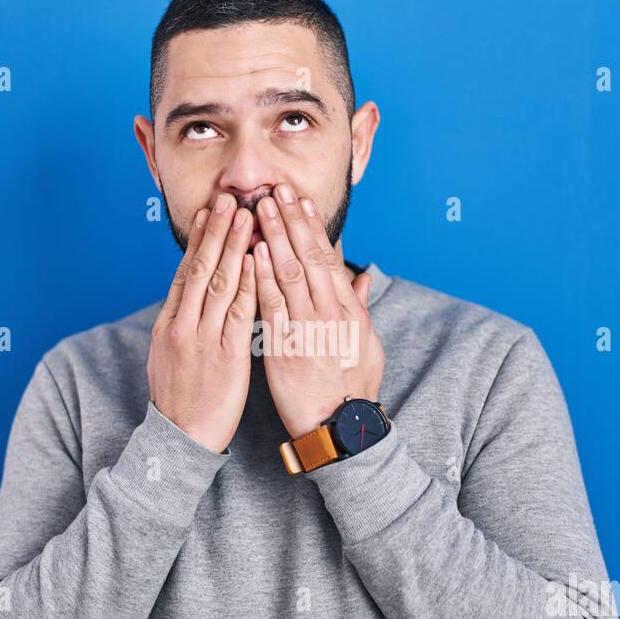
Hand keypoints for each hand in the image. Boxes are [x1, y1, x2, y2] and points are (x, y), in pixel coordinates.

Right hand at [147, 192, 257, 452]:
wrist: (181, 437)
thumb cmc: (180, 398)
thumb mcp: (170, 355)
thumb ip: (183, 323)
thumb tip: (191, 298)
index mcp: (170, 323)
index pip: (186, 272)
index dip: (199, 240)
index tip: (209, 212)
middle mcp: (183, 325)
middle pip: (202, 268)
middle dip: (217, 231)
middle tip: (229, 199)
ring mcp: (203, 339)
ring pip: (220, 283)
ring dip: (235, 246)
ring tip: (247, 215)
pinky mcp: (226, 356)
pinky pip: (239, 313)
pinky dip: (249, 283)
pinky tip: (258, 260)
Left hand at [252, 181, 384, 438]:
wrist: (341, 427)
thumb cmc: (353, 388)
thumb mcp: (368, 346)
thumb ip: (361, 308)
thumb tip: (362, 279)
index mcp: (349, 311)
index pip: (329, 259)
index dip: (313, 228)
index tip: (301, 202)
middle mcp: (330, 314)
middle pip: (309, 257)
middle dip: (290, 221)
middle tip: (276, 191)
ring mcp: (307, 329)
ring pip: (289, 273)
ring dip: (272, 238)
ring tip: (259, 210)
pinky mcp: (284, 347)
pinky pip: (270, 305)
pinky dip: (261, 276)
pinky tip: (251, 253)